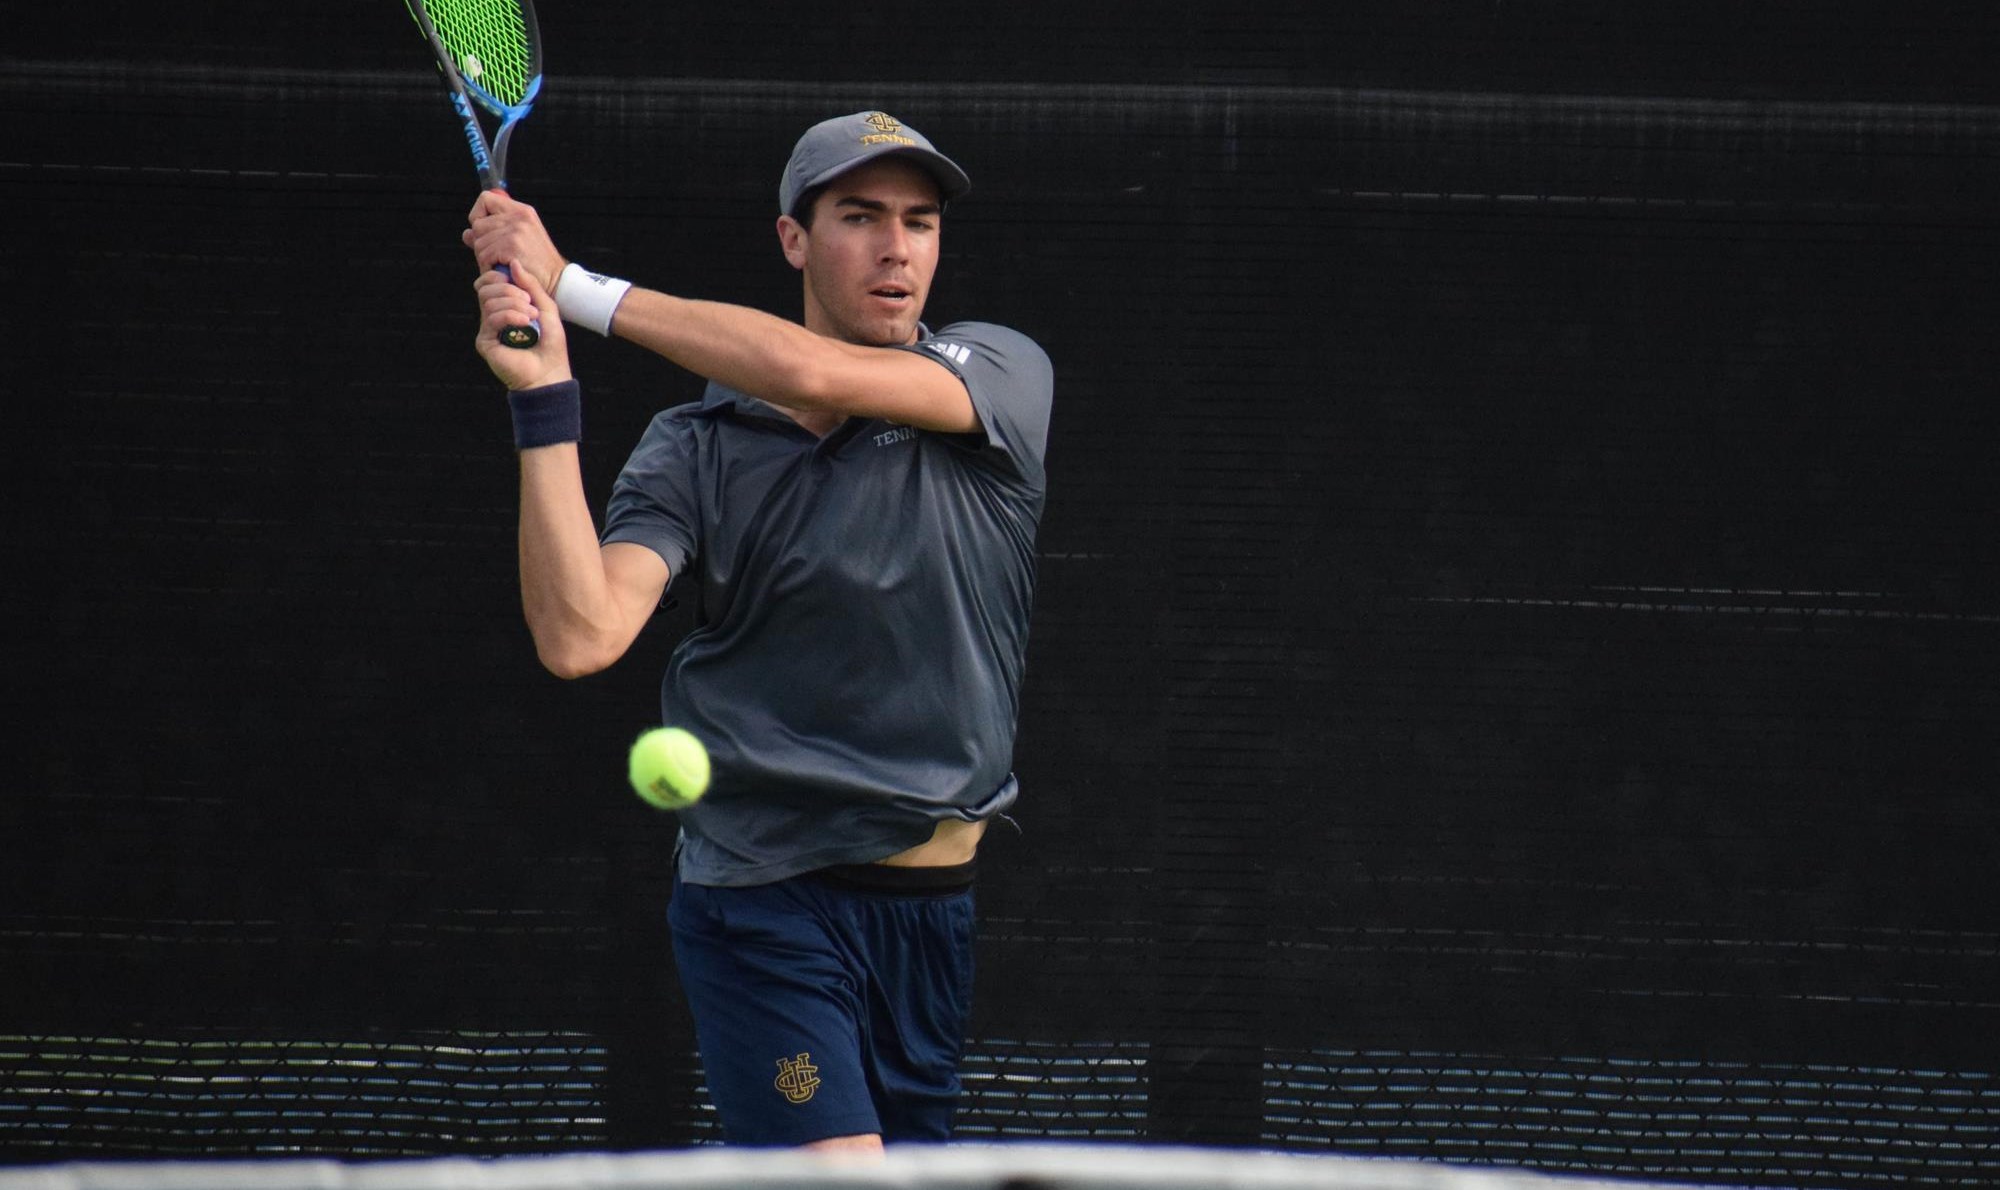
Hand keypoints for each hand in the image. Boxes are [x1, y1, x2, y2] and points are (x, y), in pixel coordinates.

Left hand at [464, 190, 566, 293]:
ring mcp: (516, 231)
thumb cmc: (537, 263)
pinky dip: (489, 266)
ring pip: (478, 242)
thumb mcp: (518, 241)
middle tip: (494, 256)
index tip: (484, 230)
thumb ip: (492, 233)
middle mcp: (519, 217)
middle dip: (480, 242)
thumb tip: (467, 234)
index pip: (485, 199)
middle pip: (478, 224)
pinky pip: (485, 255)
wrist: (557, 280)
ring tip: (500, 265)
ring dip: (484, 258)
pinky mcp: (512, 247)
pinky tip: (501, 271)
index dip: (478, 214)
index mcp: (521, 211)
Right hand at [475, 262, 571, 390]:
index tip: (519, 285)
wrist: (549, 372)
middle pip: (486, 289)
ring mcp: (487, 329)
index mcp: (504, 306)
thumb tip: (513, 263)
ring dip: (513, 305)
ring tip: (531, 318)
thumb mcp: (546, 307)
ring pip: (488, 302)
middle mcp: (493, 316)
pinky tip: (525, 323)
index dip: (499, 277)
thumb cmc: (550, 343)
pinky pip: (491, 319)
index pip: (489, 282)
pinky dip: (510, 316)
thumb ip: (530, 285)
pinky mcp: (485, 342)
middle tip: (530, 304)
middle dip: (509, 291)